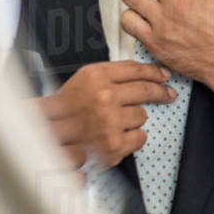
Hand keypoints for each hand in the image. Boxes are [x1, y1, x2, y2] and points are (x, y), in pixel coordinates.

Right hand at [35, 60, 176, 168]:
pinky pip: (140, 137)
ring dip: (134, 119)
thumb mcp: (85, 80)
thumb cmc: (66, 109)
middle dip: (160, 92)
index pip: (135, 69)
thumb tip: (146, 74)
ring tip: (115, 122)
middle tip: (167, 94)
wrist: (46, 136)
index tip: (164, 75)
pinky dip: (133, 138)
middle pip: (146, 90)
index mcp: (96, 76)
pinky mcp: (113, 144)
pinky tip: (118, 135)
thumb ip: (112, 74)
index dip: (155, 72)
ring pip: (142, 115)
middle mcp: (103, 97)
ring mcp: (109, 121)